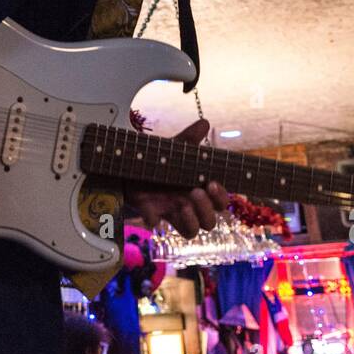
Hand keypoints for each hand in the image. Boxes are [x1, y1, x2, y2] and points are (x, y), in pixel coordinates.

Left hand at [124, 120, 228, 237]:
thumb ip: (190, 137)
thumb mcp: (176, 147)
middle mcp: (189, 205)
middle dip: (207, 209)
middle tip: (196, 191)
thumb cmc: (161, 159)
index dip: (221, 198)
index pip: (220, 203)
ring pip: (191, 231)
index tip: (212, 183)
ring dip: (191, 221)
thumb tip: (204, 122)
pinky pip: (156, 224)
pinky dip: (154, 218)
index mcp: (200, 190)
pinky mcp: (151, 212)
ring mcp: (171, 211)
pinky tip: (153, 211)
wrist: (131, 163)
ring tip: (183, 205)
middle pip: (210, 222)